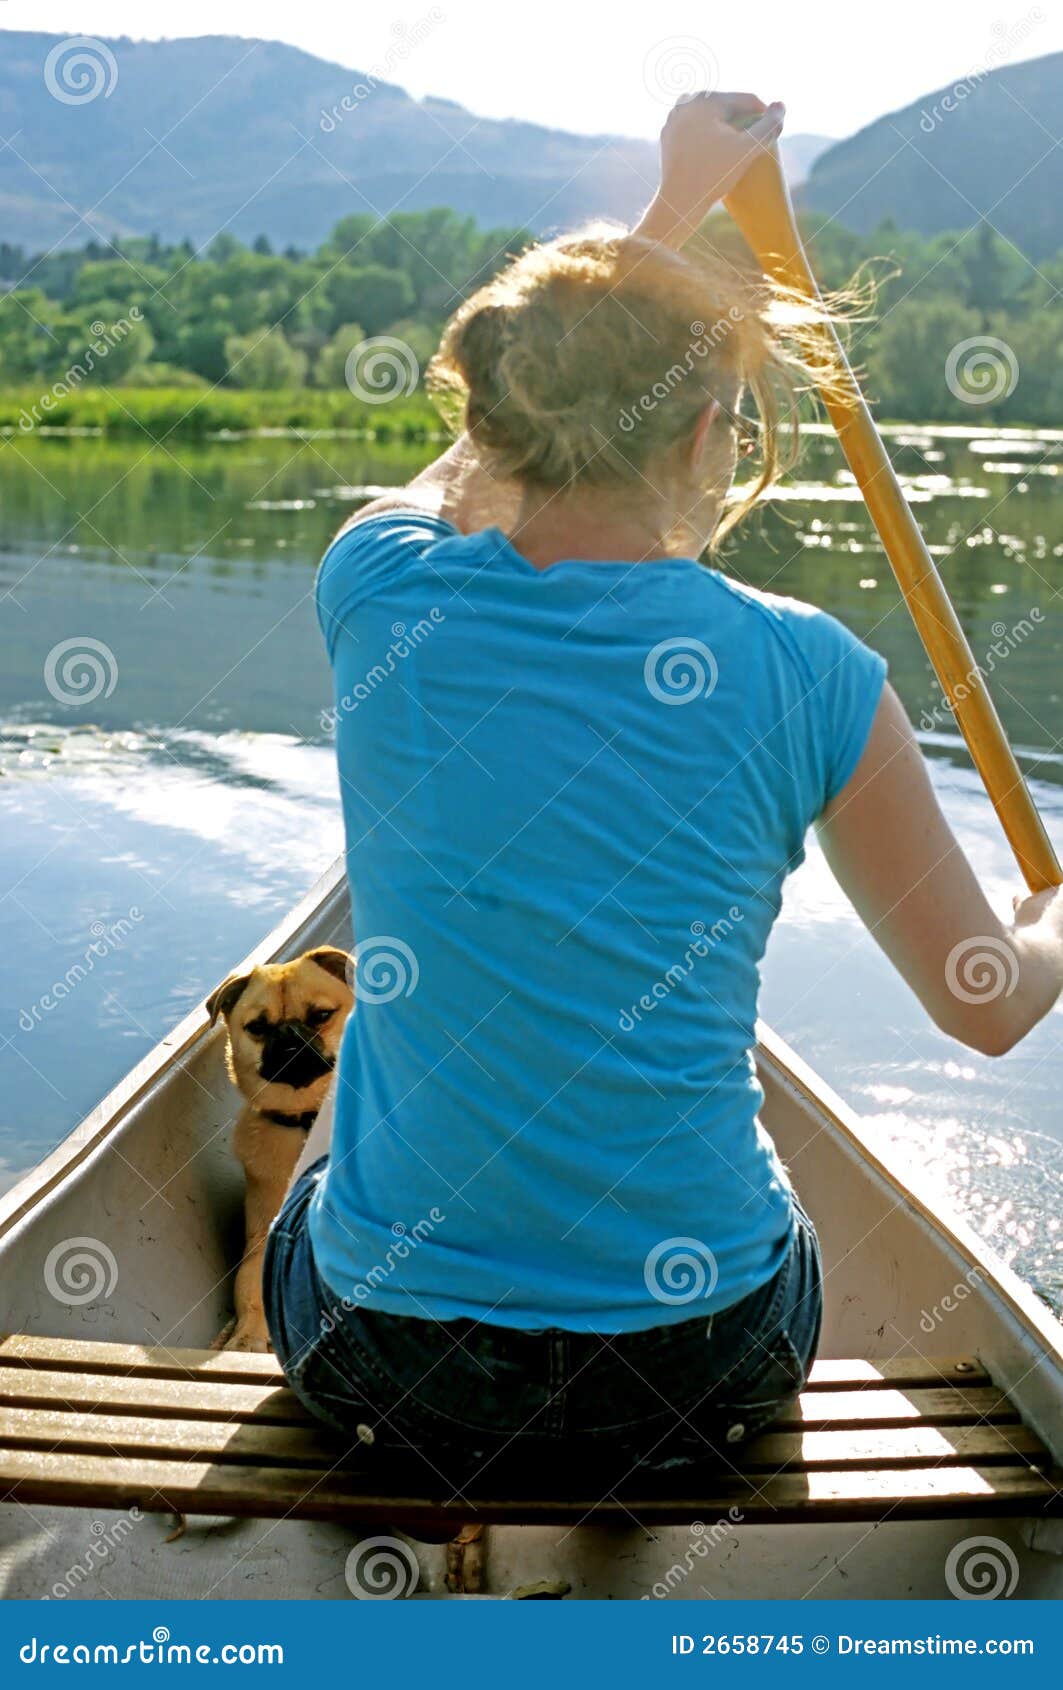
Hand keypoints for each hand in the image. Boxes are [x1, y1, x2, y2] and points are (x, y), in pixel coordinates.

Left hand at [633, 91, 784, 247]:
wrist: (678, 201)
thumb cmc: (714, 175)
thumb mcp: (747, 149)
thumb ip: (769, 126)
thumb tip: (781, 105)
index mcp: (706, 98)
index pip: (746, 101)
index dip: (765, 115)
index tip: (774, 131)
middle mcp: (686, 100)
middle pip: (727, 106)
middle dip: (744, 120)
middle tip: (757, 138)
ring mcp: (674, 117)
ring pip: (711, 117)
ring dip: (727, 126)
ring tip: (739, 143)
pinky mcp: (668, 134)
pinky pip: (695, 128)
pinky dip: (708, 134)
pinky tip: (719, 146)